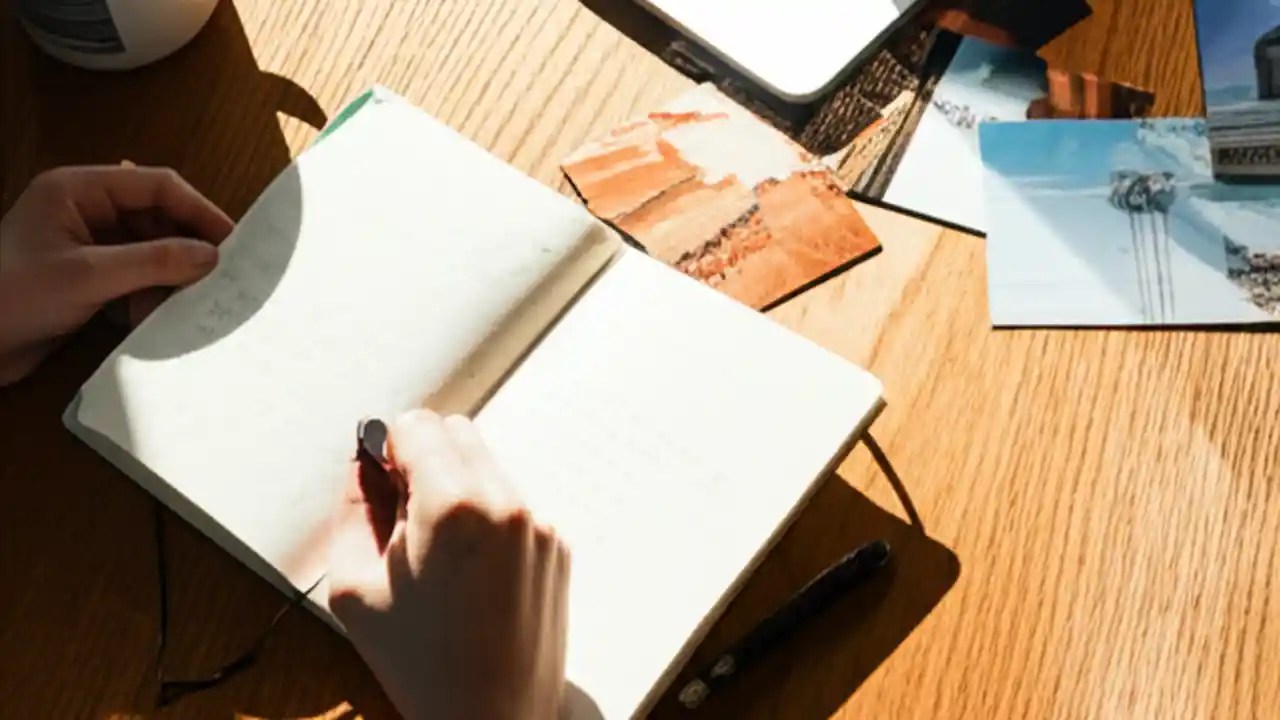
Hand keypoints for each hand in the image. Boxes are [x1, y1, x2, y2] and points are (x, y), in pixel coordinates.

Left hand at [0, 165, 233, 384]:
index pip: (157, 186)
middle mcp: (85, 210)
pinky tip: (145, 319)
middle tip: (217, 279)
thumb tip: (212, 256)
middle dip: (185, 250)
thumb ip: (154, 262)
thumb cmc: (13, 296)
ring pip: (150, 251)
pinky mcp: (85, 279)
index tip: (234, 243)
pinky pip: (134, 278)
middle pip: (158, 218)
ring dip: (166, 280)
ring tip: (176, 306)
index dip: (199, 211)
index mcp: (78, 189)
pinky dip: (147, 297)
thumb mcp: (88, 277)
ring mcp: (85, 245)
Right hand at [329, 410, 570, 719]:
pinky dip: (489, 520)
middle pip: (458, 432)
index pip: (417, 424)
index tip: (382, 481)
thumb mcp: (355, 586)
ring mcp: (538, 523)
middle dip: (426, 460)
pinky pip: (513, 504)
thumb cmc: (421, 663)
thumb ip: (354, 506)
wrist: (493, 716)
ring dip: (459, 489)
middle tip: (406, 518)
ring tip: (440, 556)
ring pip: (488, 467)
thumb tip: (362, 460)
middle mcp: (506, 503)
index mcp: (453, 505)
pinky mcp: (556, 545)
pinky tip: (472, 573)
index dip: (389, 449)